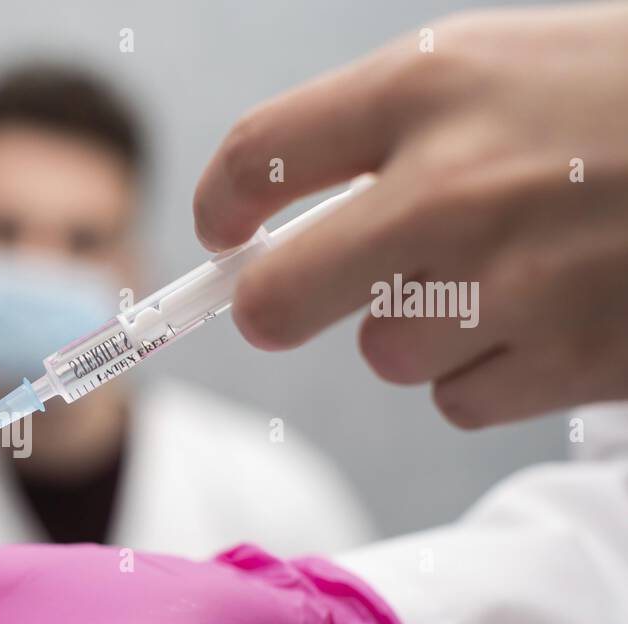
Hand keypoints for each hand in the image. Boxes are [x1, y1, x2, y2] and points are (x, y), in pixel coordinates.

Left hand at [193, 2, 627, 427]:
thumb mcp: (509, 65)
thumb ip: (394, 131)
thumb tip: (290, 213)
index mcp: (432, 85)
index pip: (257, 156)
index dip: (219, 204)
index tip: (221, 230)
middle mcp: (450, 188)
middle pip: (278, 299)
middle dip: (275, 304)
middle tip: (290, 301)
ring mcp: (507, 286)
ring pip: (387, 354)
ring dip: (426, 328)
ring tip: (518, 271)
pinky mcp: (563, 362)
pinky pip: (460, 400)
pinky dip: (491, 372)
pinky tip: (557, 316)